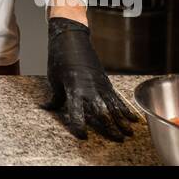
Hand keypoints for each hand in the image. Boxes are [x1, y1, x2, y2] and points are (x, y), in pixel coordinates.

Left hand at [41, 16, 139, 140]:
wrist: (71, 38)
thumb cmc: (60, 57)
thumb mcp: (54, 79)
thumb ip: (55, 97)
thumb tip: (48, 108)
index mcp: (73, 88)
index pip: (77, 112)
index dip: (79, 126)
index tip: (83, 136)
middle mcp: (89, 88)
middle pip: (102, 112)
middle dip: (110, 127)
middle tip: (117, 140)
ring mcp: (99, 84)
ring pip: (113, 106)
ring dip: (122, 121)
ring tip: (129, 133)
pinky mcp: (105, 81)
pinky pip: (117, 97)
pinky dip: (125, 109)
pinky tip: (131, 118)